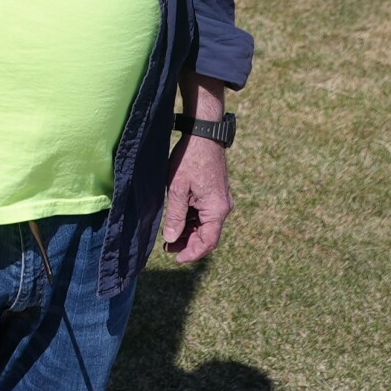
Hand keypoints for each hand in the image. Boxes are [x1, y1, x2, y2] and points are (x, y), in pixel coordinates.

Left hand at [160, 136, 233, 263]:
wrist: (203, 133)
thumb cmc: (189, 158)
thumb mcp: (177, 189)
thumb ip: (176, 216)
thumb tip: (172, 239)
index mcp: (217, 209)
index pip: (208, 241)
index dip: (192, 253)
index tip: (176, 258)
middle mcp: (223, 207)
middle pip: (208, 235)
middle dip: (189, 244)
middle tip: (168, 248)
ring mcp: (221, 199)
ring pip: (206, 224)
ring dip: (190, 232)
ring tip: (169, 237)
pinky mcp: (215, 192)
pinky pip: (205, 213)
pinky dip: (192, 220)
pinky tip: (178, 220)